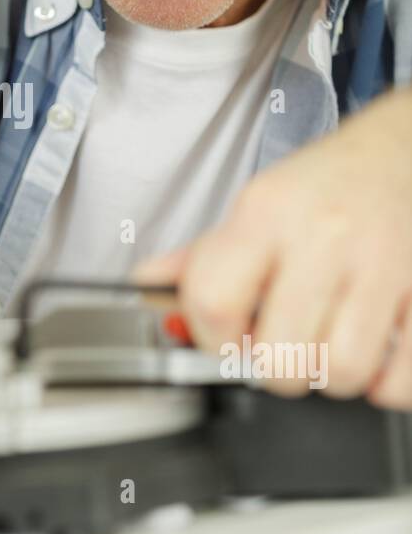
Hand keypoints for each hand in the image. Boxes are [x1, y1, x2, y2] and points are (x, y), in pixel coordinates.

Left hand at [134, 89, 411, 407]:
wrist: (404, 151)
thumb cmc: (327, 185)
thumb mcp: (257, 204)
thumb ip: (203, 255)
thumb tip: (147, 287)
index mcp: (266, 215)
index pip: (212, 303)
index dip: (210, 339)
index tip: (224, 338)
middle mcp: (322, 237)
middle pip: (278, 355)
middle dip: (274, 367)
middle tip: (282, 344)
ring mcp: (380, 265)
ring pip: (341, 372)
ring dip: (330, 375)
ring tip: (329, 343)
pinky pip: (399, 379)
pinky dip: (385, 383)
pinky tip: (375, 352)